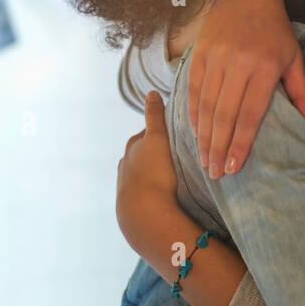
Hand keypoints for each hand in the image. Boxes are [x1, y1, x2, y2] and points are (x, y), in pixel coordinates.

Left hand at [116, 91, 176, 232]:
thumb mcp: (158, 138)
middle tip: (179, 159)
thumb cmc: (154, 172)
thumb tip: (151, 93)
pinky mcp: (130, 204)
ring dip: (156, 175)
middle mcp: (125, 163)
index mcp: (132, 146)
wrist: (145, 213)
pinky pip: (145, 192)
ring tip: (174, 180)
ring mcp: (126, 184)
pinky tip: (164, 196)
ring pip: (144, 174)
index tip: (179, 137)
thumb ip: (155, 116)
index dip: (164, 134)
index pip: (149, 134)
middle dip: (159, 155)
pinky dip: (153, 191)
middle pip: (145, 154)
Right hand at [186, 0, 304, 179]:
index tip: (233, 167)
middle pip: (225, 115)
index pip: (249, 114)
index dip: (240, 144)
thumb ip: (301, 93)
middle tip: (215, 173)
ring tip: (204, 160)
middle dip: (218, 147)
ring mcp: (216, 57)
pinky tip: (194, 132)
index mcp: (264, 67)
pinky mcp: (200, 52)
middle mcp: (238, 63)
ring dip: (203, 136)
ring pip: (206, 104)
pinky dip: (192, 112)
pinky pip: (193, 88)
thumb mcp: (294, 59)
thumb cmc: (275, 31)